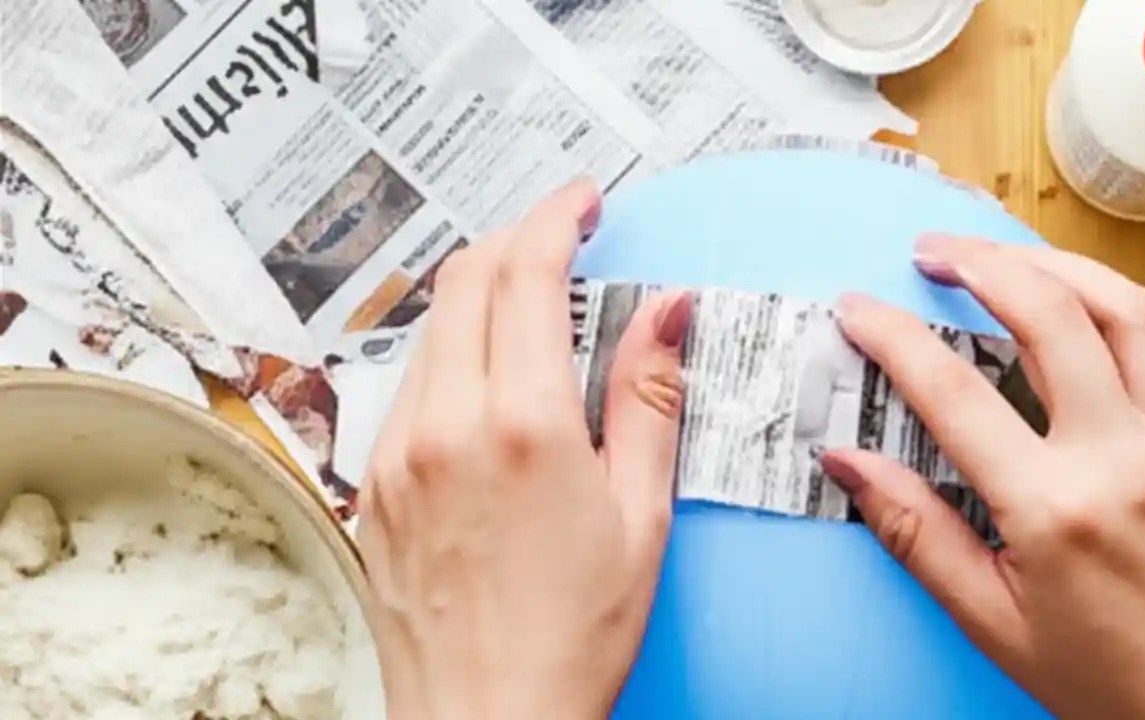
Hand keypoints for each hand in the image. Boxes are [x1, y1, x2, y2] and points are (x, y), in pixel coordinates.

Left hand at [357, 180, 691, 719]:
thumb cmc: (571, 638)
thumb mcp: (640, 516)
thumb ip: (649, 398)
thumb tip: (666, 314)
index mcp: (523, 427)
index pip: (526, 274)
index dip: (556, 217)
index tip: (580, 203)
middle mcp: (446, 426)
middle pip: (466, 280)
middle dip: (515, 241)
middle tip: (560, 244)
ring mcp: (398, 453)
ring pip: (432, 327)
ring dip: (480, 298)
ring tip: (533, 318)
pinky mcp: (376, 483)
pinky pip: (410, 384)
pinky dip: (451, 355)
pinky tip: (489, 387)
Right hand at [821, 235, 1144, 719]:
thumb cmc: (1110, 679)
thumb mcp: (991, 620)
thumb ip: (915, 533)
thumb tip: (846, 465)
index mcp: (1055, 507)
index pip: (954, 394)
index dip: (893, 339)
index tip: (857, 310)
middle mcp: (1120, 457)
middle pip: (1049, 317)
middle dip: (979, 264)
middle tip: (930, 250)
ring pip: (1126, 310)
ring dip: (1057, 265)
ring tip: (1005, 253)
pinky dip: (1142, 304)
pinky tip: (1100, 299)